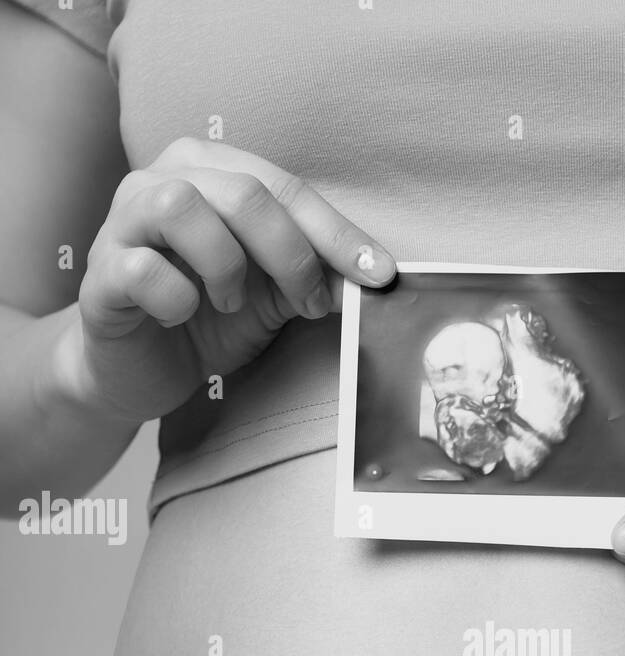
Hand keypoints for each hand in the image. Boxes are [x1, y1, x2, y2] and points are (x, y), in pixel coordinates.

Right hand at [62, 137, 395, 423]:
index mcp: (210, 171)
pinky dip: (174, 297)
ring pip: (180, 206)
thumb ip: (316, 275)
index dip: (336, 233)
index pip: (285, 187)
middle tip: (306, 304)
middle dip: (291, 254)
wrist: (144, 370)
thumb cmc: (209, 318)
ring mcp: (123, 223)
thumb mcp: (274, 294)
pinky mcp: (100, 274)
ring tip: (231, 302)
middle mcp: (161, 179)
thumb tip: (370, 275)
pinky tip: (181, 317)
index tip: (378, 275)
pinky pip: (140, 268)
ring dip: (224, 264)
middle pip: (241, 192)